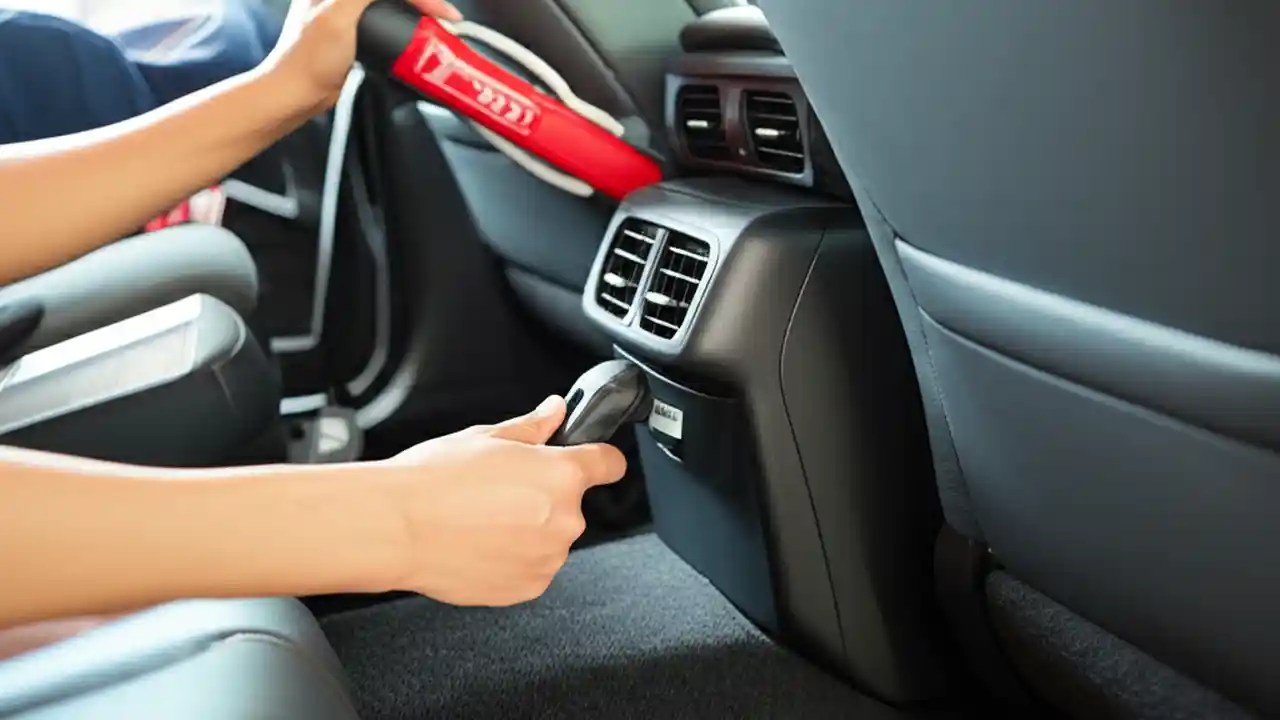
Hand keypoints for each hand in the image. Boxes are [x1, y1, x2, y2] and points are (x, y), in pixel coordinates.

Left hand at [264, 0, 462, 112]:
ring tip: (438, 20)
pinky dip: (404, 18)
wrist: (296, 95)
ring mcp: (345, 10)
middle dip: (420, 0)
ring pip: (389, 2)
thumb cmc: (312, 58)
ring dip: (415, 7)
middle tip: (446, 15)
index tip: (445, 13)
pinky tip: (418, 27)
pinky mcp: (350, 29)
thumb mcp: (339, 15)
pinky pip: (384, 14)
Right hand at [384, 397, 627, 605]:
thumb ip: (532, 427)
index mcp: (560, 474)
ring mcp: (548, 557)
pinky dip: (514, 559)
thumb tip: (555, 412)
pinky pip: (533, 568)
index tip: (595, 462)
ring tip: (481, 520)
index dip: (601, 459)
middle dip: (544, 497)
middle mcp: (564, 518)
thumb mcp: (485, 436)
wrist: (397, 528)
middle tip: (499, 491)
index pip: (609, 464)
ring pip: (550, 538)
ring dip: (529, 530)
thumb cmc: (434, 480)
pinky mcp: (529, 587)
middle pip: (570, 504)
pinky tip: (479, 544)